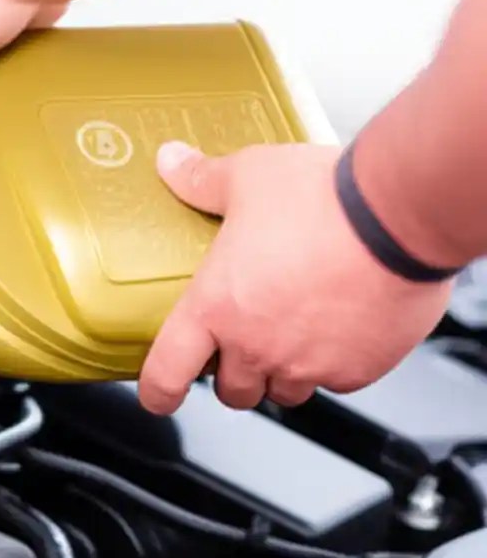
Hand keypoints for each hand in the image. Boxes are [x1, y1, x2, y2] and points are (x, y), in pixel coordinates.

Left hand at [137, 141, 453, 414]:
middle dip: (233, 375)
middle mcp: (256, 346)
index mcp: (215, 308)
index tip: (159, 395)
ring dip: (282, 372)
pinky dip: (334, 363)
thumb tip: (172, 162)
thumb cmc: (324, 199)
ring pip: (285, 392)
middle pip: (231, 392)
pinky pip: (336, 381)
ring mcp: (308, 364)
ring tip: (294, 332)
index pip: (167, 373)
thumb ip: (203, 179)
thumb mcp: (248, 176)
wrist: (401, 216)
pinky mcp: (357, 370)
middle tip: (243, 342)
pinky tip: (341, 325)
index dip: (157, 391)